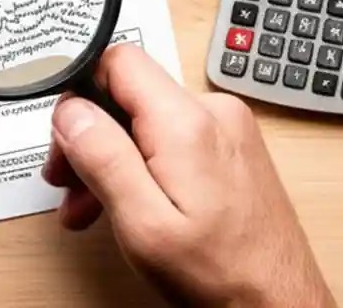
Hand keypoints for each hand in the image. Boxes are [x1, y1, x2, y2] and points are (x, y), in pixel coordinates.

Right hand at [42, 45, 333, 307]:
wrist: (280, 306)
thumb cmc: (221, 276)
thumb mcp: (143, 224)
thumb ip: (104, 158)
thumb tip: (71, 110)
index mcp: (188, 123)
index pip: (118, 61)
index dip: (79, 93)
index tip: (62, 136)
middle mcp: (213, 113)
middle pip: (128, 95)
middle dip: (89, 136)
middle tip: (65, 181)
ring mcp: (227, 130)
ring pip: (146, 121)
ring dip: (111, 157)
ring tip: (89, 205)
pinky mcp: (231, 149)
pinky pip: (171, 138)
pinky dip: (142, 165)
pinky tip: (128, 202)